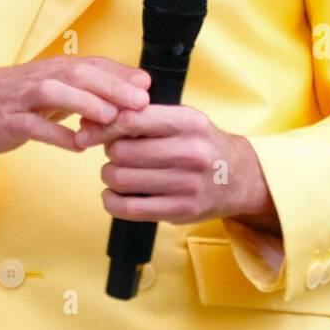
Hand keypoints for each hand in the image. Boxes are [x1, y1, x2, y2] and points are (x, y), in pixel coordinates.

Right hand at [0, 56, 150, 162]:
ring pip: (56, 93)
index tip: (148, 86)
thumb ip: (90, 88)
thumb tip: (134, 89)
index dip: (120, 73)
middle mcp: (42, 77)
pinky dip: (54, 134)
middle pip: (79, 74)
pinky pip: (32, 126)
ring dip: (85, 103)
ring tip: (110, 118)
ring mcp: (24, 98)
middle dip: (112, 87)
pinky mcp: (8, 120)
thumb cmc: (19, 96)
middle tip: (141, 102)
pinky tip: (76, 145)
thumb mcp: (55, 87)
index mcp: (56, 68)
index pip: (93, 64)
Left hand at [73, 104, 273, 225]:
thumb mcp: (183, 119)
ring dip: (109, 175)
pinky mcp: (181, 211)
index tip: (90, 130)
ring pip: (121, 179)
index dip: (103, 125)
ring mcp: (186, 184)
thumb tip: (91, 123)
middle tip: (115, 152)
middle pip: (121, 151)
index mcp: (187, 122)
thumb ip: (144, 117)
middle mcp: (189, 152)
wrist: (239, 177)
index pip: (131, 119)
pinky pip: (130, 209)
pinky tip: (112, 195)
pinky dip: (111, 202)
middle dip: (109, 151)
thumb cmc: (201, 144)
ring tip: (116, 171)